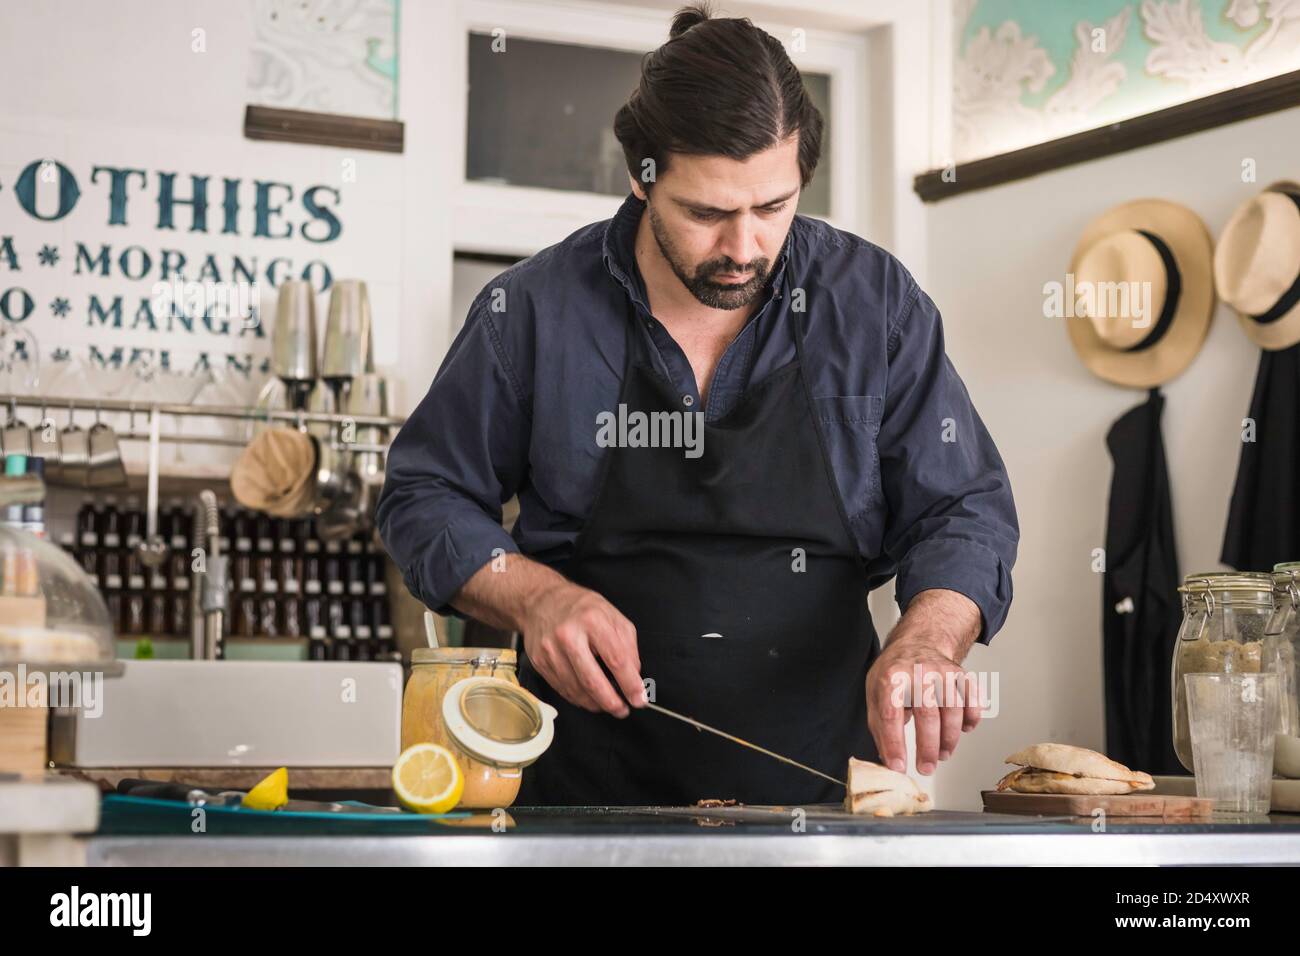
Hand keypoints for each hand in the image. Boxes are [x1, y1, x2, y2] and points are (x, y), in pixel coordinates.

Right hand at [520, 583, 644, 716]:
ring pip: (576, 690)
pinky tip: (589, 697)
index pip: (616, 660)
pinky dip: (579, 698)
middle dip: (611, 702)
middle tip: (623, 710)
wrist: (541, 601)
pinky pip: (562, 689)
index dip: (630, 684)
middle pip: (593, 681)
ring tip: (608, 704)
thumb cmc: (581, 608)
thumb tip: (633, 676)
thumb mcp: (613, 616)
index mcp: (592, 620)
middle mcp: (568, 635)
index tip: (639, 699)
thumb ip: (627, 646)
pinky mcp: (539, 662)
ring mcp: (550, 650)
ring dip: (595, 704)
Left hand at [865, 589, 983, 774]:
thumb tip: (890, 761)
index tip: (898, 766)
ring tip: (942, 754)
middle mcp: (918, 672)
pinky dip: (971, 719)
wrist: (917, 643)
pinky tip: (963, 730)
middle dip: (927, 748)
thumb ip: (880, 727)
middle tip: (926, 768)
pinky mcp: (960, 674)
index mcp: (890, 677)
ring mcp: (942, 672)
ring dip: (949, 739)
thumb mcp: (875, 694)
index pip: (891, 714)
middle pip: (926, 714)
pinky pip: (972, 700)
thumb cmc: (895, 673)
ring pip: (952, 710)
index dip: (895, 744)